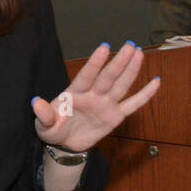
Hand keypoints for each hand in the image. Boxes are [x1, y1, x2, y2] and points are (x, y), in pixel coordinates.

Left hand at [31, 41, 159, 151]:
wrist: (64, 144)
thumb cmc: (52, 129)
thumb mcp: (44, 125)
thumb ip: (43, 114)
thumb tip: (35, 102)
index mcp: (74, 94)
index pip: (87, 76)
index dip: (95, 63)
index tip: (104, 48)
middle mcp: (92, 95)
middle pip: (108, 77)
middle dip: (119, 62)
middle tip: (130, 45)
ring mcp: (105, 104)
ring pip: (121, 86)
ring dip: (131, 70)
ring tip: (139, 54)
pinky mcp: (115, 116)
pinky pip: (133, 104)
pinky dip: (144, 94)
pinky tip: (155, 82)